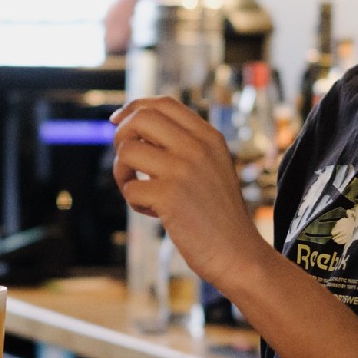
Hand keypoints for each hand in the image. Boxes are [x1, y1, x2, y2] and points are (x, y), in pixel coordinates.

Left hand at [110, 96, 273, 291]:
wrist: (238, 254)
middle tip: (128, 162)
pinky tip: (153, 213)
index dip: (134, 108)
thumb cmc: (218, 214)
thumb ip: (184, 145)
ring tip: (139, 191)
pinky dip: (134, 202)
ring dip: (122, 173)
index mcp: (209, 137)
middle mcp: (197, 147)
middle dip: (122, 137)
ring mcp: (183, 170)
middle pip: (140, 118)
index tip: (118, 121)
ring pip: (127, 151)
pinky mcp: (169, 196)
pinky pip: (130, 187)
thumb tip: (133, 125)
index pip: (164, 103)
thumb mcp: (212, 167)